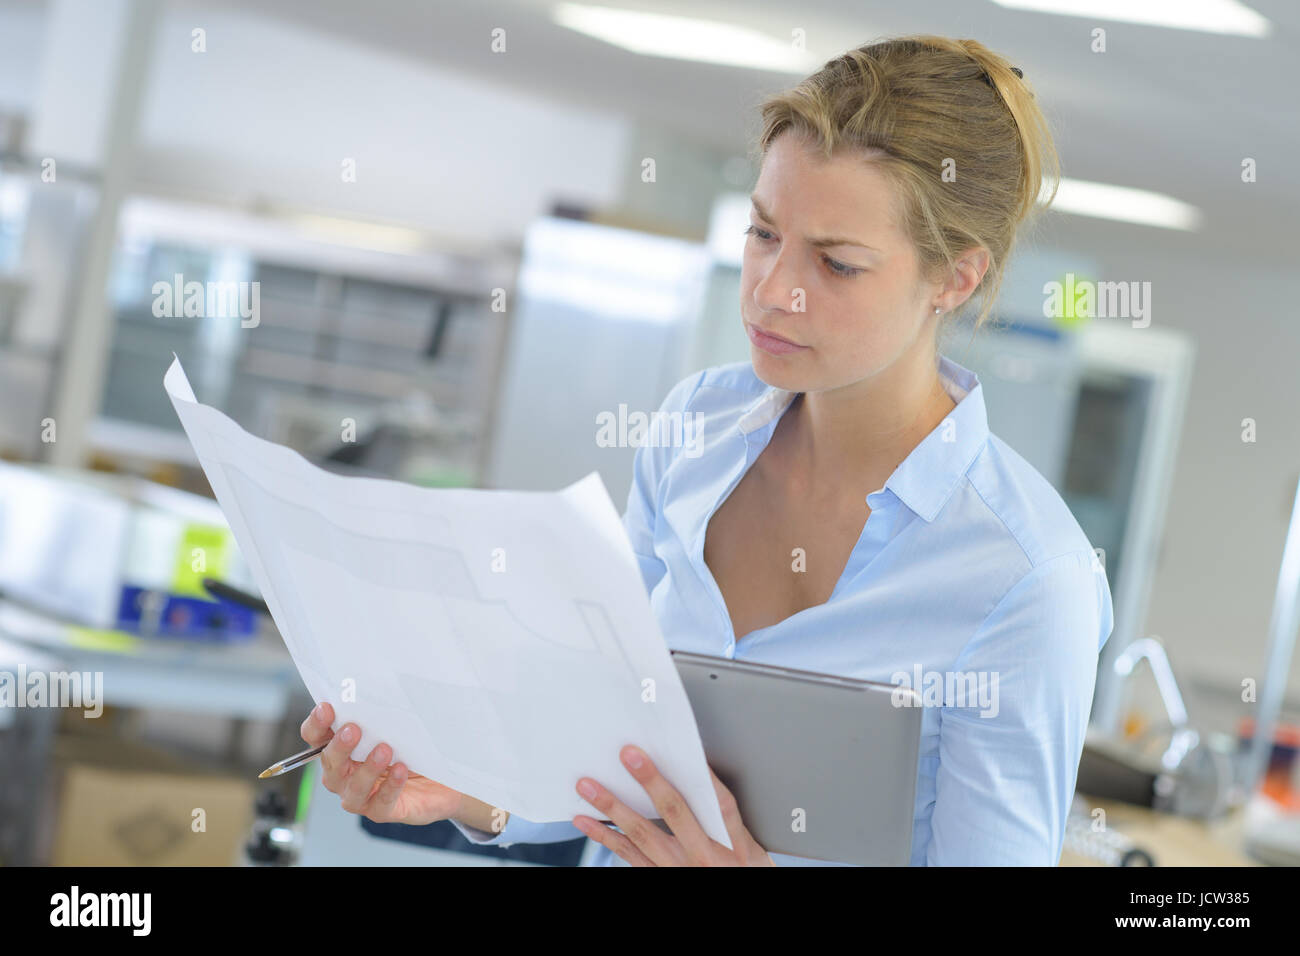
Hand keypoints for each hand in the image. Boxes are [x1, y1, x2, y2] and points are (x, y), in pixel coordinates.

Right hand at [301, 701, 466, 826]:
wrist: (443, 779)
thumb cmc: (415, 747)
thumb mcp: (398, 726)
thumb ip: (382, 714)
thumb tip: (380, 689)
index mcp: (342, 749)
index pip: (316, 737)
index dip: (317, 724)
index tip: (326, 708)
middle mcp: (345, 775)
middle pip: (330, 764)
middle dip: (339, 746)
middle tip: (353, 729)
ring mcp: (362, 795)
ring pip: (353, 787)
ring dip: (366, 768)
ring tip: (384, 750)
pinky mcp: (384, 810)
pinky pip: (381, 803)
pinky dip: (390, 786)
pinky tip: (401, 770)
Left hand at [572, 745, 774, 865]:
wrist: (735, 902)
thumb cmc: (741, 871)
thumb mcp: (753, 850)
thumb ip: (727, 817)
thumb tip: (700, 773)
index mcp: (735, 845)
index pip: (721, 804)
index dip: (706, 776)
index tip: (688, 750)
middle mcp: (703, 858)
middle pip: (675, 812)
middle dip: (650, 781)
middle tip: (628, 753)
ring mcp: (677, 870)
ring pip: (641, 834)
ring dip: (612, 807)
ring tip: (588, 786)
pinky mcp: (658, 878)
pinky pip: (628, 855)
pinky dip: (604, 836)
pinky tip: (585, 820)